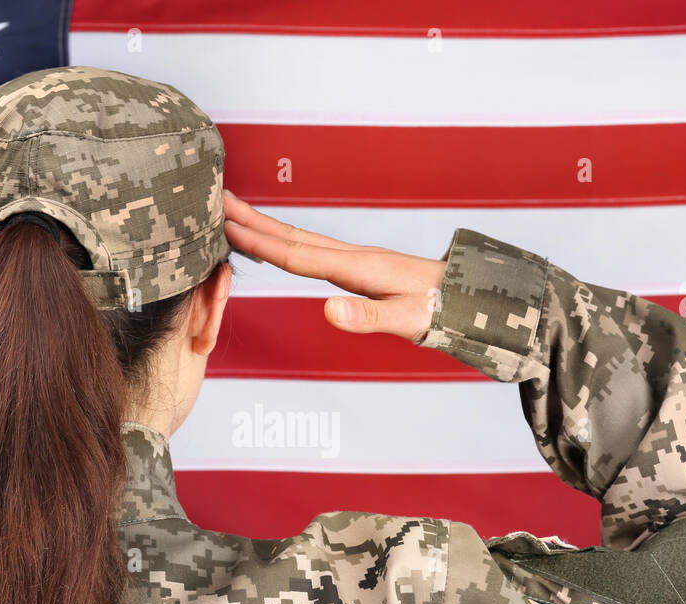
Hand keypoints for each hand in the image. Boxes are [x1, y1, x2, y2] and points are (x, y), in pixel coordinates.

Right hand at [222, 189, 446, 341]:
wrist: (468, 297)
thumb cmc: (440, 310)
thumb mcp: (406, 320)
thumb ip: (369, 317)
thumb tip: (329, 312)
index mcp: (356, 268)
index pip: (298, 255)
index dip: (260, 243)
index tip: (226, 228)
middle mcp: (351, 256)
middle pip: (291, 236)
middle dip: (251, 221)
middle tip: (216, 201)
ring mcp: (354, 258)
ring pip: (299, 238)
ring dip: (264, 226)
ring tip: (232, 213)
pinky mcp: (358, 266)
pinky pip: (311, 249)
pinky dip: (285, 241)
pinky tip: (276, 242)